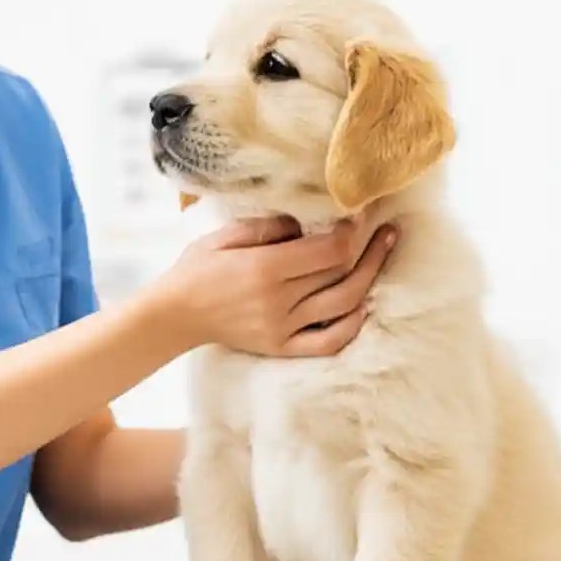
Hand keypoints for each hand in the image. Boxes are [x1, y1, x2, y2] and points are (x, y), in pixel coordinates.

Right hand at [157, 215, 396, 356]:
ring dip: (370, 279)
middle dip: (369, 248)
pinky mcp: (281, 347)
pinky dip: (352, 324)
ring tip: (382, 255)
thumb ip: (268, 226)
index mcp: (264, 269)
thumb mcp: (225, 235)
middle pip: (341, 274)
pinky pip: (328, 342)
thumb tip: (309, 219)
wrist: (174, 314)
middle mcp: (278, 301)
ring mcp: (282, 328)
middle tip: (386, 230)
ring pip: (343, 305)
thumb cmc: (198, 267)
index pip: (328, 250)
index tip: (361, 213)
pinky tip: (364, 304)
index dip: (353, 230)